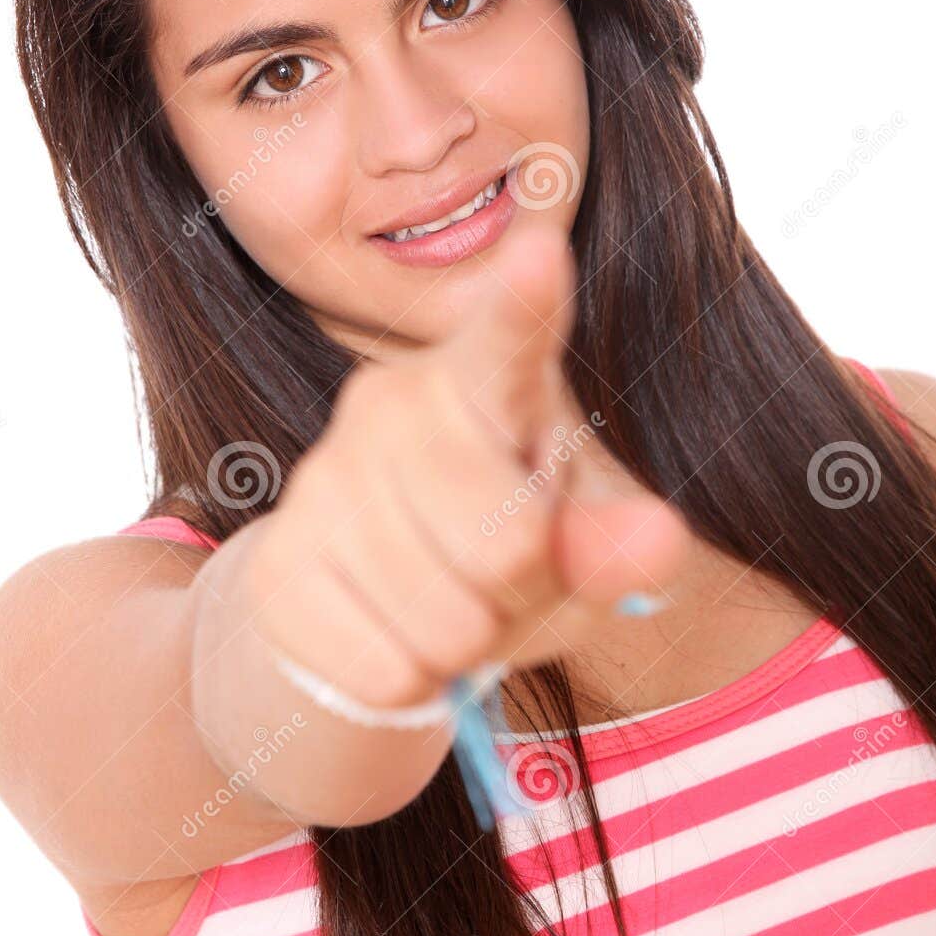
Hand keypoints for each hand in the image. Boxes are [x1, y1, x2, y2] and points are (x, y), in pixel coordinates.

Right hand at [237, 221, 687, 708]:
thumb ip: (613, 540)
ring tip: (441, 602)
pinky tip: (389, 636)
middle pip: (507, 544)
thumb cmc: (490, 554)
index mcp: (482, 381)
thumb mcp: (570, 545)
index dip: (524, 302)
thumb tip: (659, 540)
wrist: (358, 611)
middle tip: (494, 574)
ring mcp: (320, 481)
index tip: (541, 253)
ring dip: (463, 645)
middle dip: (519, 591)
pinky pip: (386, 670)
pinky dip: (408, 682)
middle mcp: (389, 406)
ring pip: (446, 621)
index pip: (507, 340)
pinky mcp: (276, 566)